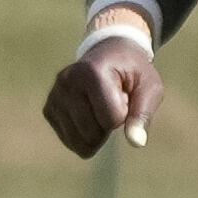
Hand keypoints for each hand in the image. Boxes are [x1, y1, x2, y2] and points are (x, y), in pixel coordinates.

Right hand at [42, 35, 162, 158]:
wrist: (107, 55)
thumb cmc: (132, 72)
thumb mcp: (149, 86)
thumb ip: (143, 113)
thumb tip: (136, 142)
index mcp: (92, 71)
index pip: (112, 118)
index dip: (125, 113)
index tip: (124, 93)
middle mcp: (67, 81)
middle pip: (93, 133)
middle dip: (109, 125)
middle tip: (111, 101)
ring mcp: (54, 96)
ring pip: (80, 141)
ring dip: (97, 132)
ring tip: (100, 107)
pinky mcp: (48, 109)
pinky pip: (70, 141)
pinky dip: (84, 136)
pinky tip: (88, 114)